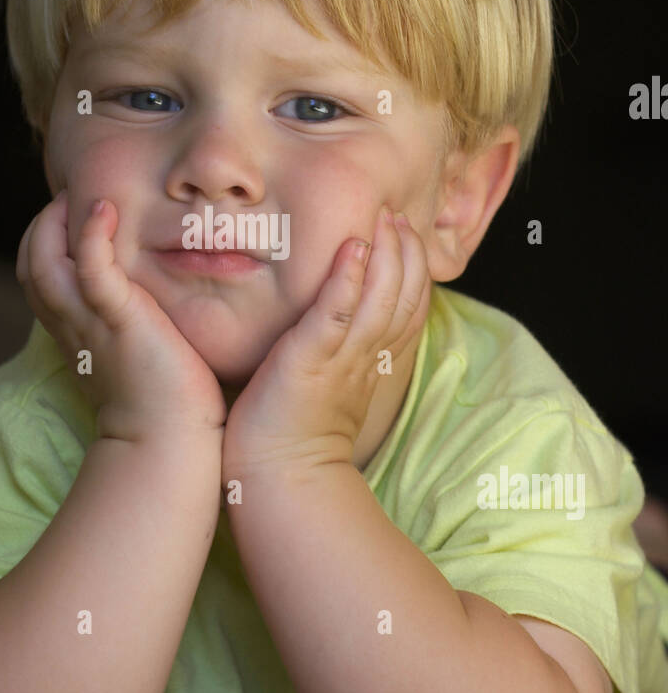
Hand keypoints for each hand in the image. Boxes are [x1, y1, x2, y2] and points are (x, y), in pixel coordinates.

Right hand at [16, 191, 226, 442]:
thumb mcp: (136, 357)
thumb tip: (154, 316)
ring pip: (45, 261)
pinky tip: (105, 209)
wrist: (168, 442)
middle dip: (44, 225)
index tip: (72, 219)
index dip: (45, 243)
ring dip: (57, 222)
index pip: (38, 276)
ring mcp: (90, 320)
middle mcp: (71, 324)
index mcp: (74, 332)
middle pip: (30, 263)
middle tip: (74, 199)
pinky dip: (91, 234)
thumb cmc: (165, 405)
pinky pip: (91, 268)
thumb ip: (131, 330)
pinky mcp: (118, 317)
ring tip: (85, 196)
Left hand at [222, 206, 430, 481]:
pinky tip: (352, 250)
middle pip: (405, 296)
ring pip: (382, 300)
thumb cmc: (293, 428)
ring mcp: (341, 359)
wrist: (279, 478)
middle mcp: (365, 357)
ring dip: (387, 256)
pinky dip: (348, 281)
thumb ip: (341, 346)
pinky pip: (336, 315)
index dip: (414, 267)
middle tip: (399, 215)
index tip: (407, 231)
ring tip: (384, 220)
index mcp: (372, 360)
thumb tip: (339, 315)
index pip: (410, 305)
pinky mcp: (309, 360)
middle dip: (407, 251)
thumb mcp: (331, 380)